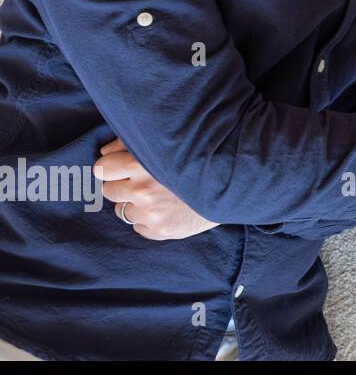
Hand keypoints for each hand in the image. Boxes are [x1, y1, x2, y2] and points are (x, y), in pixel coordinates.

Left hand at [93, 139, 219, 240]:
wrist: (234, 185)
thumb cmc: (198, 159)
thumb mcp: (166, 143)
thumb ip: (130, 143)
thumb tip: (104, 153)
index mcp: (141, 164)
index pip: (102, 168)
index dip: (112, 167)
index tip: (122, 167)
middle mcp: (144, 190)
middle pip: (109, 190)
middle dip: (123, 186)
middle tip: (144, 181)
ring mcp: (151, 213)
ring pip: (122, 210)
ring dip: (136, 204)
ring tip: (161, 195)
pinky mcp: (160, 230)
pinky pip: (137, 226)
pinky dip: (148, 220)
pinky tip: (168, 209)